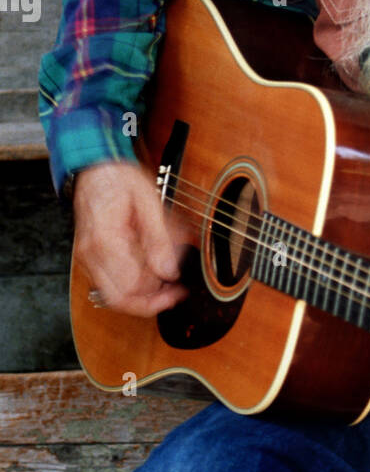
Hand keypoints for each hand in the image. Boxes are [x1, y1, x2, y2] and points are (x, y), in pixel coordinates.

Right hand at [73, 161, 189, 316]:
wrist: (94, 169)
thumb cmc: (120, 179)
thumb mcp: (148, 201)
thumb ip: (159, 238)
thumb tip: (169, 272)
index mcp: (105, 240)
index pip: (131, 287)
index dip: (158, 294)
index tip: (180, 288)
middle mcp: (91, 255)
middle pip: (119, 300)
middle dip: (150, 302)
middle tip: (175, 292)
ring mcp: (87, 259)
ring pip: (114, 296)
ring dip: (143, 294)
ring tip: (167, 279)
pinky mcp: (91, 259)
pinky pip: (111, 283)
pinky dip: (133, 283)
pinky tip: (151, 270)